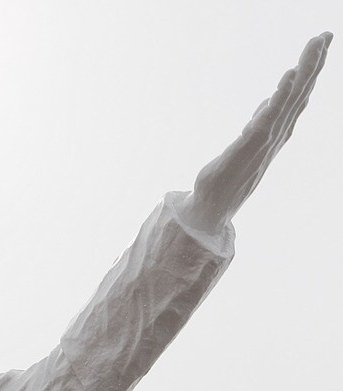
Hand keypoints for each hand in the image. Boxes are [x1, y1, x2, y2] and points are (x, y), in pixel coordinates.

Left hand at [182, 33, 331, 234]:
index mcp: (275, 134)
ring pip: (289, 100)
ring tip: (316, 46)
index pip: (296, 98)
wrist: (210, 210)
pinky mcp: (249, 146)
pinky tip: (289, 76)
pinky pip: (268, 117)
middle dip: (313, 64)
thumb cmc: (226, 180)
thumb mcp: (246, 145)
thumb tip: (269, 103)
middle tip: (326, 35)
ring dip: (304, 72)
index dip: (310, 72)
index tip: (321, 45)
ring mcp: (265, 141)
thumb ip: (260, 124)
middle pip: (299, 94)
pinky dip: (280, 97)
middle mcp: (275, 136)